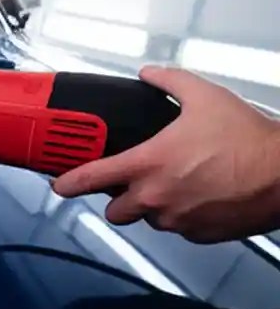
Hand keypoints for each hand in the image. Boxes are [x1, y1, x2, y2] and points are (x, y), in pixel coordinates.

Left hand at [53, 66, 279, 242]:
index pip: (91, 178)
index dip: (69, 183)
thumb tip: (151, 74)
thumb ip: (169, 82)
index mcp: (148, 164)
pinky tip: (200, 195)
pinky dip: (183, 215)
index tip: (59, 185)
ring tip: (178, 184)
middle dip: (119, 199)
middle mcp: (156, 197)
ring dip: (154, 206)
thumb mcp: (204, 97)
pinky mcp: (197, 234)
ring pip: (149, 220)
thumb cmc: (248, 140)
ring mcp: (176, 219)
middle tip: (134, 183)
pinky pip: (178, 228)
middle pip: (115, 211)